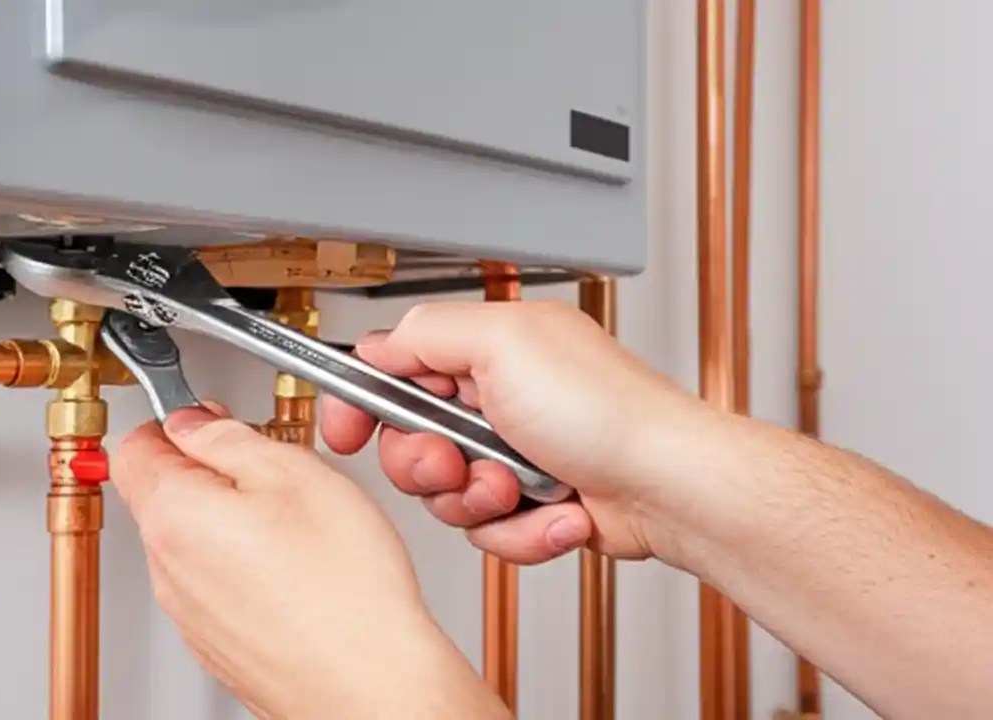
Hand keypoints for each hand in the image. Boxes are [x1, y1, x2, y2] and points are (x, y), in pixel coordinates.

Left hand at [112, 407, 510, 719]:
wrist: (371, 682)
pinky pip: (217, 587)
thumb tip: (193, 421)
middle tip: (271, 468)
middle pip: (163, 495)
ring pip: (192, 542)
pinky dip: (247, 568)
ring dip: (231, 520)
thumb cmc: (343, 589)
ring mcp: (191, 614)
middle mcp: (169, 569)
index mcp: (175, 515)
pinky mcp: (219, 645)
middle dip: (209, 471)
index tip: (210, 418)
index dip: (173, 420)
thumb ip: (226, 436)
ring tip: (295, 523)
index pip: (134, 445)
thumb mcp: (291, 471)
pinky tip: (299, 570)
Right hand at [321, 300, 718, 565]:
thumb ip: (425, 333)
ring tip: (521, 488)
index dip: (362, 403)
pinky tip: (556, 510)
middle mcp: (497, 399)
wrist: (668, 487)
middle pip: (409, 443)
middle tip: (459, 460)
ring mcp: (513, 454)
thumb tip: (380, 343)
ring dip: (479, 500)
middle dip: (430, 463)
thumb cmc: (607, 413)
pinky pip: (487, 532)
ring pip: (445, 495)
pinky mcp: (530, 504)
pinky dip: (520, 531)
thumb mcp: (502, 343)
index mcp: (486, 349)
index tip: (344, 431)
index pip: (394, 369)